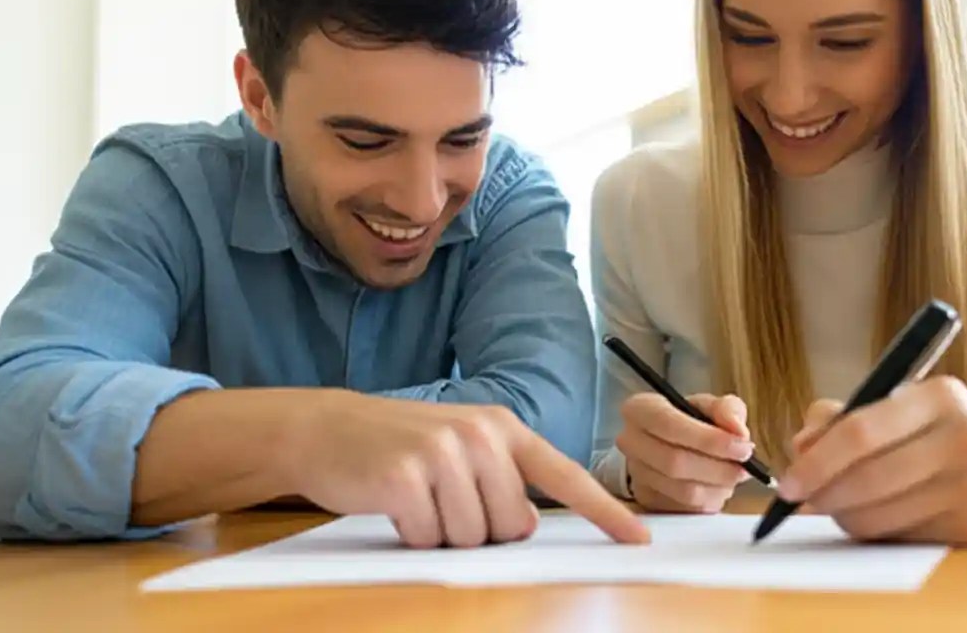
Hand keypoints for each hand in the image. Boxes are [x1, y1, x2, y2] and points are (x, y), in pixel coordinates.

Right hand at [289, 391, 649, 548]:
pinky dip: (411, 533)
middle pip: (512, 526)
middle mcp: (479, 435)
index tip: (638, 539)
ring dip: (442, 533)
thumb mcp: (460, 447)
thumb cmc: (400, 446)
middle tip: (442, 500)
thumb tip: (528, 527)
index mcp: (502, 428)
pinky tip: (394, 503)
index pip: (565, 476)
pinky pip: (428, 537)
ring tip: (417, 498)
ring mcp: (442, 453)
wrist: (327, 427)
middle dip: (479, 530)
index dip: (605, 512)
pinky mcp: (405, 477)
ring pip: (472, 537)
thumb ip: (503, 479)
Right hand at [616, 392, 754, 512]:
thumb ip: (727, 410)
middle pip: (675, 461)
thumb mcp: (709, 406)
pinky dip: (711, 500)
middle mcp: (631, 441)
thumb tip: (737, 430)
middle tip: (745, 465)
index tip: (742, 446)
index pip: (669, 425)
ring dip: (718, 486)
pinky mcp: (648, 501)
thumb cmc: (689, 422)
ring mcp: (636, 474)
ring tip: (733, 475)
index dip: (710, 439)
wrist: (668, 446)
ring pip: (684, 490)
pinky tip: (717, 486)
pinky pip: (686, 509)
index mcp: (641, 409)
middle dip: (719, 467)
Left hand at [780, 377, 966, 544]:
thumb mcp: (908, 404)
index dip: (816, 460)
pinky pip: (904, 536)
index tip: (788, 481)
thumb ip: (845, 416)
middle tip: (803, 501)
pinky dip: (877, 532)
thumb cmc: (951, 429)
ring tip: (835, 508)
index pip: (861, 430)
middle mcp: (963, 438)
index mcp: (940, 396)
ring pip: (882, 514)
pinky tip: (873, 518)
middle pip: (867, 477)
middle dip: (823, 495)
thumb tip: (800, 447)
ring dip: (844, 517)